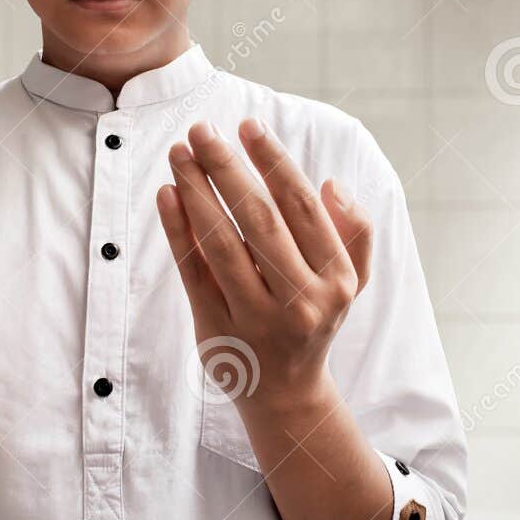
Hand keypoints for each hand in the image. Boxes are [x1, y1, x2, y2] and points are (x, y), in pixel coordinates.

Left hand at [155, 117, 373, 405]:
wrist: (285, 393)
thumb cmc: (315, 318)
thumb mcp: (351, 281)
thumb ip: (353, 232)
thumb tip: (332, 183)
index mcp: (336, 279)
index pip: (301, 208)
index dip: (273, 162)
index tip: (248, 125)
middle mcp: (299, 299)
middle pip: (258, 220)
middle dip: (227, 169)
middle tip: (201, 130)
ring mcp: (254, 316)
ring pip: (221, 244)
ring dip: (196, 192)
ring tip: (179, 153)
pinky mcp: (215, 327)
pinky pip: (192, 272)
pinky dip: (177, 231)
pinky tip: (167, 195)